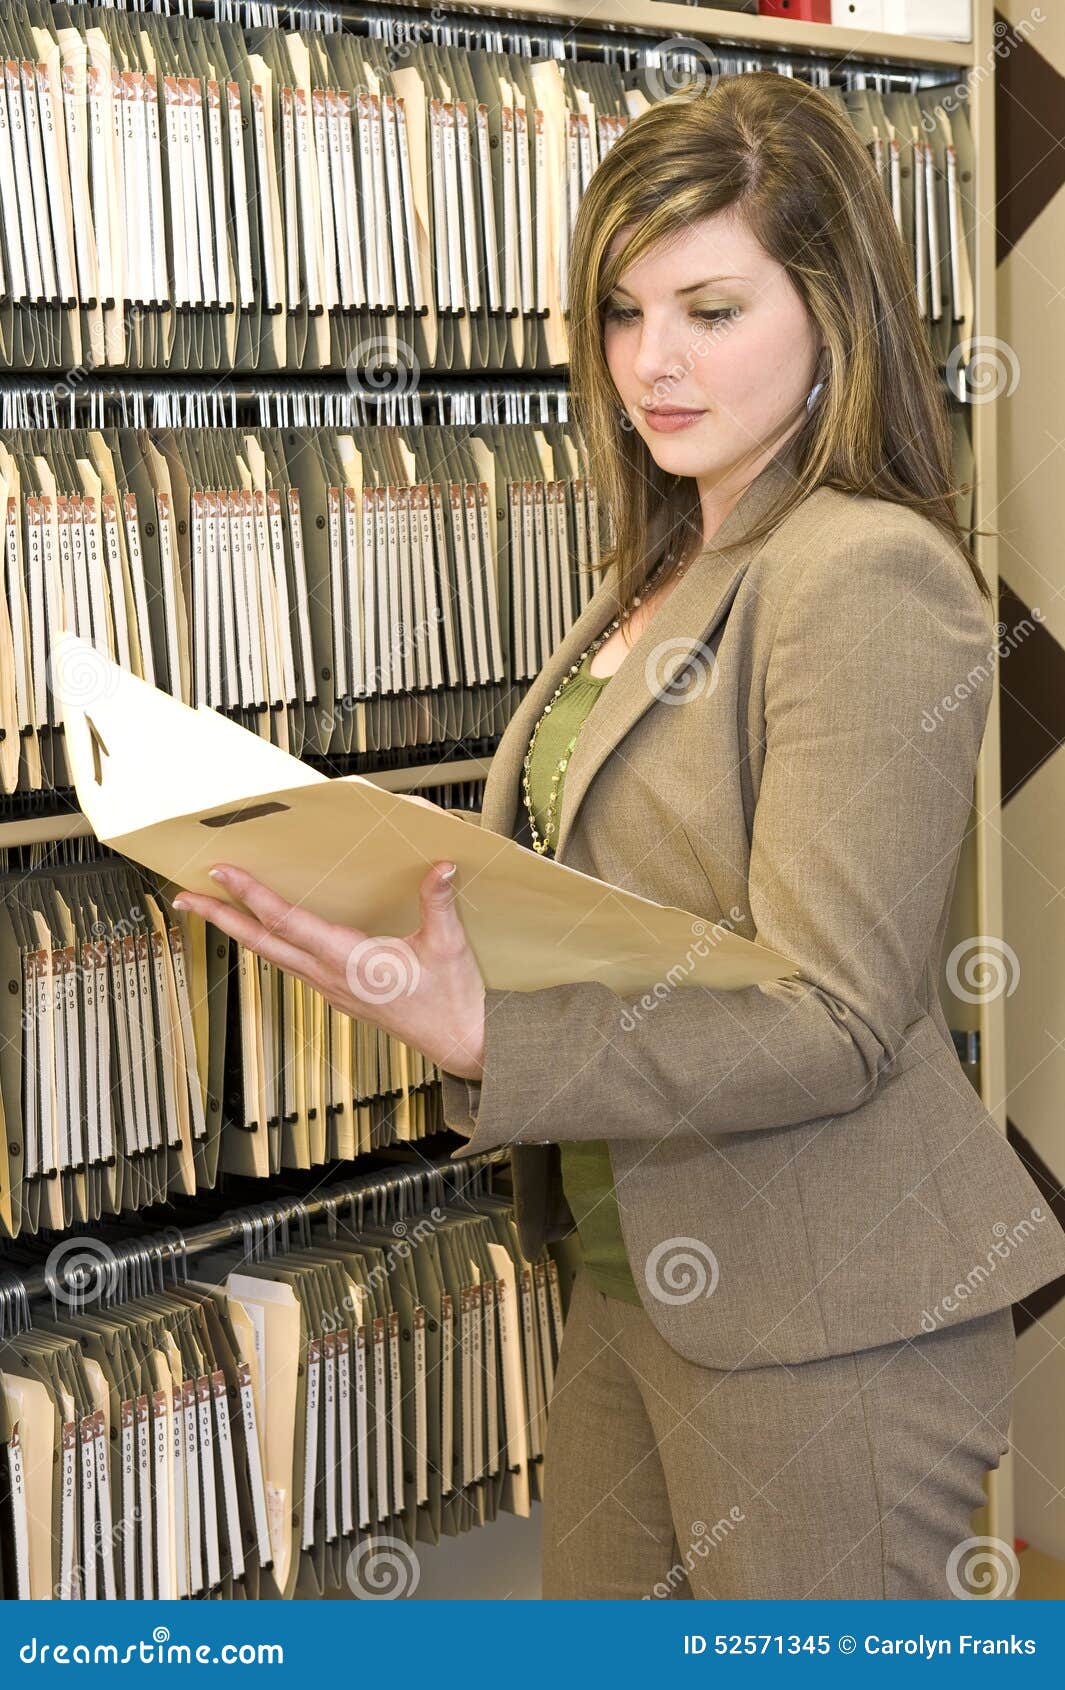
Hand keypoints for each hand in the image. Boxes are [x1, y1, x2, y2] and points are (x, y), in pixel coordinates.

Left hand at [171, 859, 485, 1081]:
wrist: (460, 1042)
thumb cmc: (451, 1000)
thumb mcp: (448, 945)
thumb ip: (437, 902)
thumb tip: (440, 865)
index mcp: (350, 960)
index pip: (287, 921)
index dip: (251, 895)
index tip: (222, 873)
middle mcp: (330, 976)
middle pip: (262, 943)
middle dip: (220, 918)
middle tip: (185, 896)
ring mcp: (331, 989)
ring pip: (273, 956)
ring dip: (240, 931)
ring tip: (215, 910)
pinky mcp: (339, 994)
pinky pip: (292, 966)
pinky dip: (269, 945)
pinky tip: (267, 936)